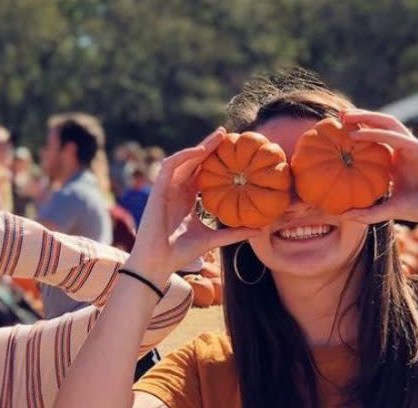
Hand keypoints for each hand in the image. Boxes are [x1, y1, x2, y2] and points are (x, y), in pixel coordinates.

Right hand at [128, 129, 263, 281]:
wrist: (158, 263)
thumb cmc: (181, 254)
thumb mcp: (214, 240)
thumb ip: (234, 233)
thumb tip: (260, 229)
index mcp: (188, 200)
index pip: (203, 174)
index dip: (217, 162)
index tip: (236, 153)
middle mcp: (177, 191)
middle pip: (194, 163)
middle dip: (210, 147)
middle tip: (229, 135)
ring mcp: (167, 189)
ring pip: (183, 160)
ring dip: (199, 146)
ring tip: (219, 136)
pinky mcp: (157, 190)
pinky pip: (170, 166)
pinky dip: (184, 156)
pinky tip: (199, 149)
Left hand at [338, 110, 417, 226]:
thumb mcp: (392, 210)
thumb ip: (370, 212)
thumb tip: (343, 216)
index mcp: (397, 160)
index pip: (375, 142)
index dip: (357, 135)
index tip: (335, 136)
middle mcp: (403, 149)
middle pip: (379, 127)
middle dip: (359, 119)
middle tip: (336, 118)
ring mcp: (413, 146)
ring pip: (387, 124)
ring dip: (366, 118)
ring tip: (344, 118)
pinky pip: (396, 137)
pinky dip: (376, 134)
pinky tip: (358, 134)